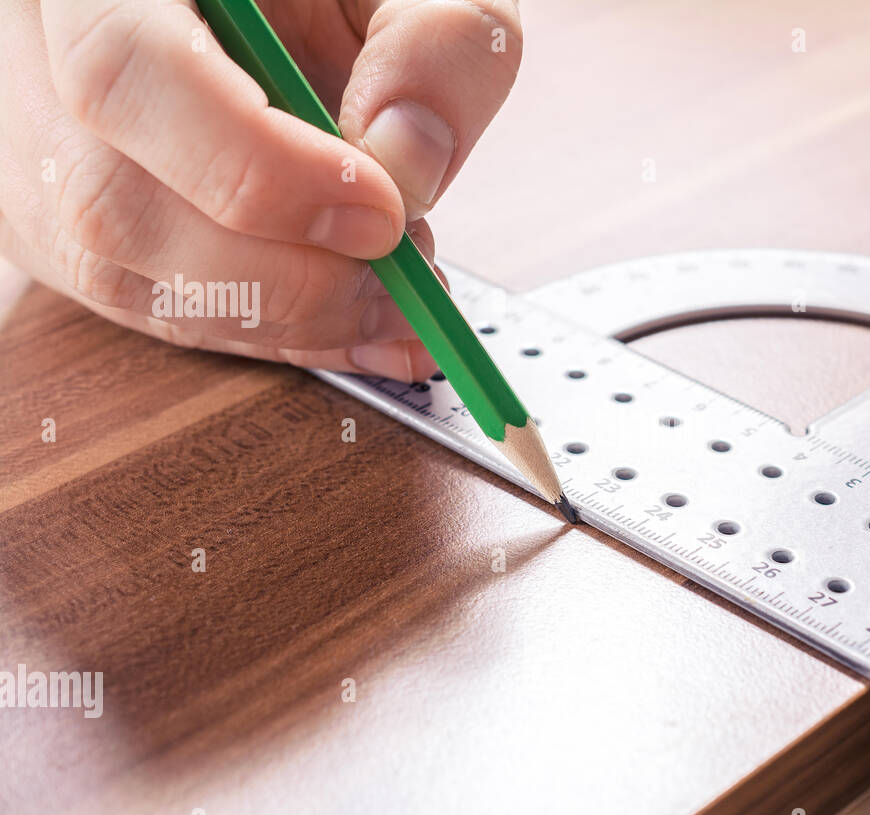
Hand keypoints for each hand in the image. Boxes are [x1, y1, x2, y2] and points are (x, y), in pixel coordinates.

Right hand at [0, 0, 521, 380]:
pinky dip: (263, 330)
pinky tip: (348, 319)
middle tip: (401, 280)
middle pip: (111, 202)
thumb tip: (407, 164)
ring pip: (121, 275)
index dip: (257, 170)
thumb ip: (433, 42)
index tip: (381, 214)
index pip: (125, 71)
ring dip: (279, 317)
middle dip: (283, 276)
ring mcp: (34, 144)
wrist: (288, 7)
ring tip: (390, 297)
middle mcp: (35, 53)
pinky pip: (146, 303)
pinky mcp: (61, 219)